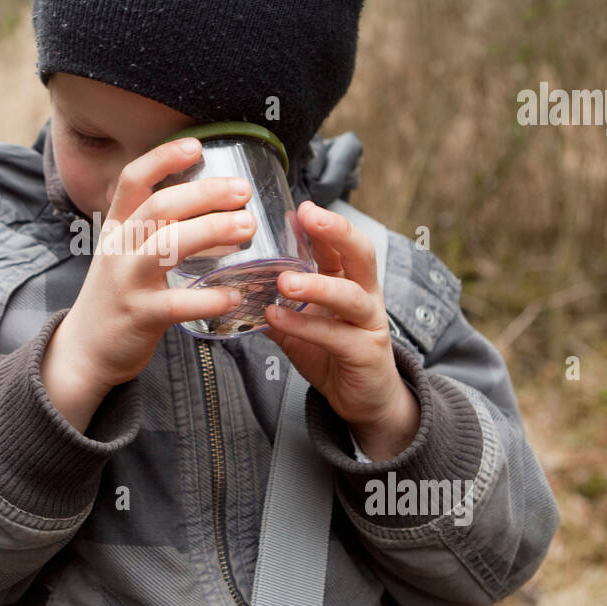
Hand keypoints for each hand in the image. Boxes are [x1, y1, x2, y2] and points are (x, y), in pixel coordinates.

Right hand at [42, 138, 257, 431]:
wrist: (85, 349)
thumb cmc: (117, 296)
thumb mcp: (124, 252)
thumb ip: (156, 229)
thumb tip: (211, 204)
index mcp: (117, 228)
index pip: (133, 180)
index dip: (163, 158)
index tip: (198, 145)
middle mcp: (119, 249)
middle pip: (159, 207)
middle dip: (204, 193)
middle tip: (242, 190)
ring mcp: (127, 282)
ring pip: (166, 246)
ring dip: (210, 232)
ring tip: (247, 228)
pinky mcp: (140, 316)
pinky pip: (178, 303)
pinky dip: (209, 298)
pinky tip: (235, 294)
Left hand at [263, 199, 420, 461]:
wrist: (364, 399)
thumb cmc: (333, 354)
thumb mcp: (301, 322)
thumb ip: (278, 301)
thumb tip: (238, 283)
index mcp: (350, 280)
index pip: (340, 243)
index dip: (322, 223)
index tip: (298, 206)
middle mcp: (366, 295)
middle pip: (361, 253)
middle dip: (337, 231)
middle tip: (309, 216)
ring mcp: (369, 323)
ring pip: (349, 295)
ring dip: (316, 284)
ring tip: (284, 281)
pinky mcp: (365, 353)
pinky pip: (334, 335)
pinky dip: (305, 325)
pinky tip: (278, 318)